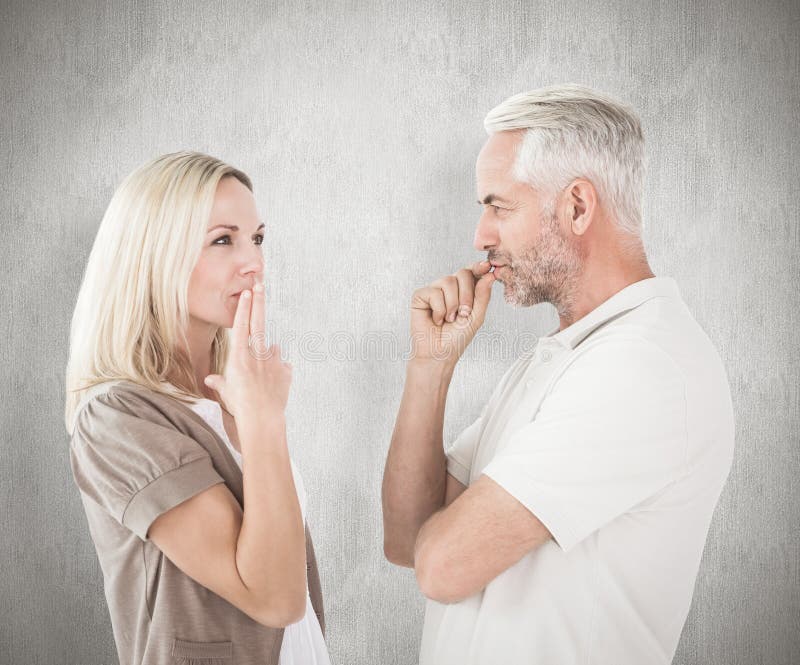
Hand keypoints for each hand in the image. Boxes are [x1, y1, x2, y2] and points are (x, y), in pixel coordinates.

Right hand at [204, 284, 291, 421]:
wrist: (262, 420)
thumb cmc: (240, 406)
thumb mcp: (225, 392)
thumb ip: (219, 382)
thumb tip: (210, 379)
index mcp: (239, 357)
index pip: (241, 326)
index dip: (244, 308)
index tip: (247, 293)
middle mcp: (257, 354)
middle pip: (258, 322)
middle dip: (258, 301)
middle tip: (259, 284)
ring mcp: (274, 361)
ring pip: (272, 350)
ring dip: (268, 357)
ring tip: (262, 378)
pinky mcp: (286, 371)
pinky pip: (282, 366)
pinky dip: (278, 371)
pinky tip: (273, 385)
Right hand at [409, 260, 494, 365]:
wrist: (440, 353)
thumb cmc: (457, 338)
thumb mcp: (476, 317)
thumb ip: (483, 296)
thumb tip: (489, 275)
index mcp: (463, 290)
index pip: (471, 272)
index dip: (478, 267)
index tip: (486, 266)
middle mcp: (449, 288)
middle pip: (462, 273)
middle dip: (467, 294)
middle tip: (464, 313)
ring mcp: (434, 290)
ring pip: (448, 281)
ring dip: (452, 305)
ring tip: (449, 319)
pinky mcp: (420, 296)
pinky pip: (434, 292)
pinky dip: (439, 310)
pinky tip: (436, 319)